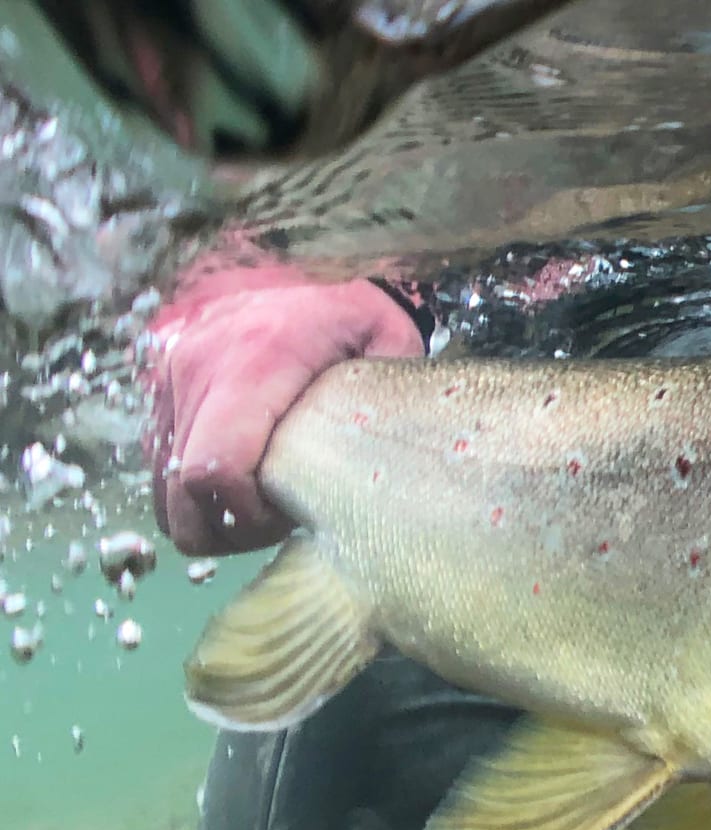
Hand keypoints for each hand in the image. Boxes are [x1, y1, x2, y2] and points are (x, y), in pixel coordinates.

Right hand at [144, 266, 424, 555]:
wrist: (295, 254)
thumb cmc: (350, 307)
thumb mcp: (387, 343)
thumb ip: (382, 401)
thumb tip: (389, 466)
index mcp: (253, 361)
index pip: (214, 471)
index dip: (246, 518)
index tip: (286, 519)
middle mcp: (195, 368)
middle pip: (179, 494)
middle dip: (226, 528)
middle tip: (276, 523)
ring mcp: (166, 378)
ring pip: (161, 488)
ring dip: (207, 512)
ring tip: (262, 500)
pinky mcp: (156, 389)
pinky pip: (158, 463)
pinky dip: (192, 487)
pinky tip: (242, 476)